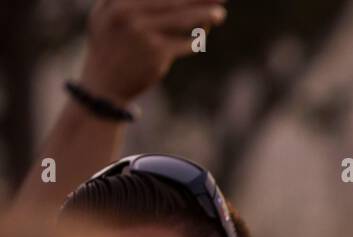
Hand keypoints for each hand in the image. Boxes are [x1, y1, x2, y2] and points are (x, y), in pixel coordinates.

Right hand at [78, 0, 227, 103]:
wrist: (103, 84)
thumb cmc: (108, 46)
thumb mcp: (105, 15)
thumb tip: (169, 0)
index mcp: (118, 1)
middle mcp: (128, 13)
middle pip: (173, 1)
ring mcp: (143, 32)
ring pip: (183, 20)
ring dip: (205, 16)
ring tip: (220, 14)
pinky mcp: (157, 53)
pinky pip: (185, 43)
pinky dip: (195, 40)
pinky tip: (203, 36)